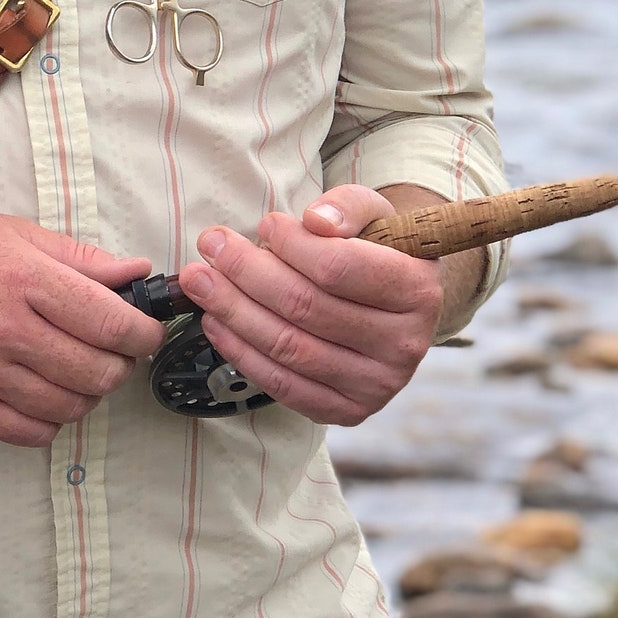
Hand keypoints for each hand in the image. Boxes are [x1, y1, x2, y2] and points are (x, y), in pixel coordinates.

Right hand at [0, 212, 160, 447]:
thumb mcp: (11, 233)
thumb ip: (78, 257)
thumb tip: (135, 272)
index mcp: (23, 279)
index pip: (110, 322)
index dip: (142, 333)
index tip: (144, 332)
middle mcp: (4, 329)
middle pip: (96, 371)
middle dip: (119, 365)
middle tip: (113, 352)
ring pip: (68, 406)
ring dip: (88, 395)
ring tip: (79, 372)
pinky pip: (29, 433)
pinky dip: (51, 421)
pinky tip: (46, 396)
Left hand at [175, 185, 443, 426]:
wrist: (395, 309)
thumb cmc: (377, 252)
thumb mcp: (374, 215)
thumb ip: (347, 207)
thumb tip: (314, 221)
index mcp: (418, 290)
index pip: (339, 268)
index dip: (291, 245)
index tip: (263, 224)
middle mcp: (405, 344)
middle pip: (306, 308)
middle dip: (246, 273)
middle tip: (210, 245)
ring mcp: (378, 385)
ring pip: (289, 347)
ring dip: (233, 311)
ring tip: (199, 281)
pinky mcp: (348, 411)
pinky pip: (283, 385)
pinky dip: (241, 353)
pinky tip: (215, 323)